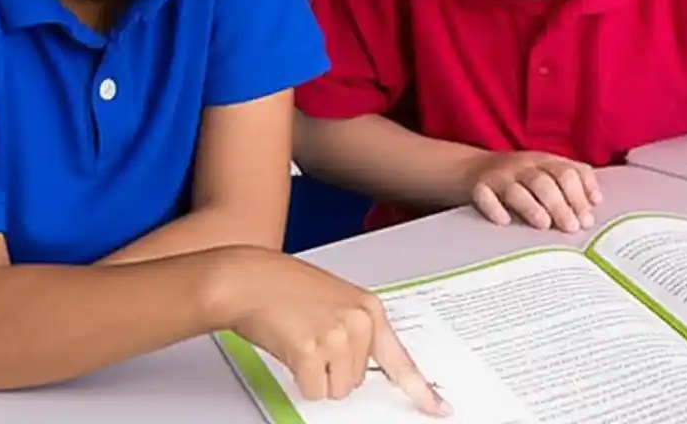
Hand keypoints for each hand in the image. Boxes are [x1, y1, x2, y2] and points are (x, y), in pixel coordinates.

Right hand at [214, 248, 449, 415]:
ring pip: (337, 389)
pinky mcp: (311, 351)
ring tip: (300, 339)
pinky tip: (290, 348)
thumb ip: (356, 329)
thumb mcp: (334, 301)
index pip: (399, 359)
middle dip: (332, 367)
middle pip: (357, 380)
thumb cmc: (282, 286)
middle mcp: (359, 322)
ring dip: (316, 374)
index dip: (421, 390)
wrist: (247, 278)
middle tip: (311, 337)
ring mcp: (337, 337)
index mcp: (369, 309)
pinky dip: (300, 379)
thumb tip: (362, 368)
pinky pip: (314, 390)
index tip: (439, 409)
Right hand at [468, 151, 601, 232]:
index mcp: (544, 161)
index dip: (580, 194)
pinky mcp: (478, 188)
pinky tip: (505, 222)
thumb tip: (595, 203)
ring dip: (532, 207)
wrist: (472, 168)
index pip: (566, 172)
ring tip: (545, 225)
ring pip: (517, 190)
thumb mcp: (546, 171)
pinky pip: (485, 197)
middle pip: (544, 182)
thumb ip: (572, 182)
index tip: (588, 217)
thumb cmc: (520, 177)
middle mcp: (522, 166)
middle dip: (561, 205)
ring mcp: (499, 177)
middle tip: (572, 228)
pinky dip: (495, 209)